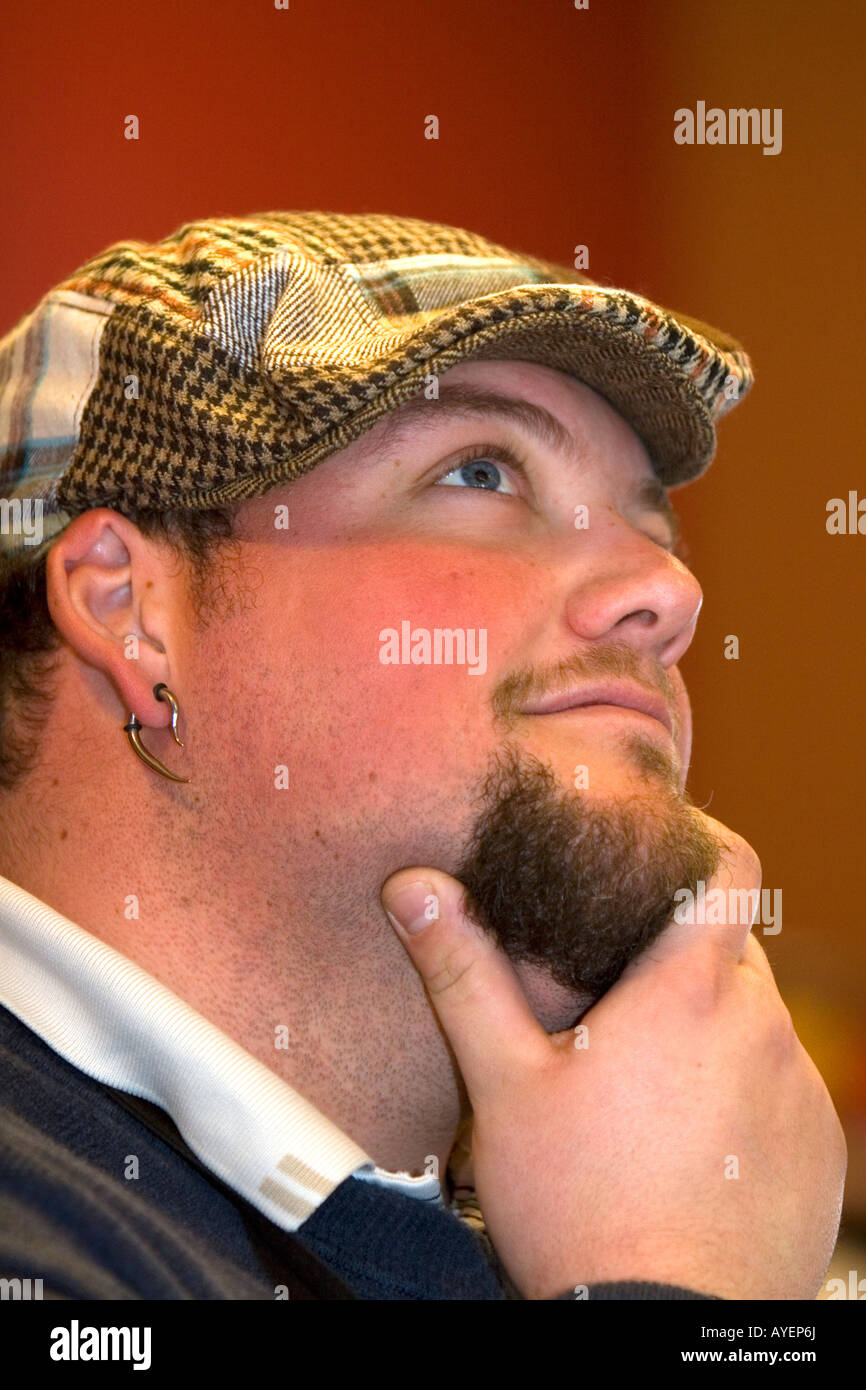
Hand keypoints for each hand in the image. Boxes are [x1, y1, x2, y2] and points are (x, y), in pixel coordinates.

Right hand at [381, 817, 846, 1299]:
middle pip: (730, 948)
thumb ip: (465, 974)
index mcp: (691, 991)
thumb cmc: (579, 1205)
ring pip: (754, 1018)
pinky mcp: (818, 1149)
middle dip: (675, 954)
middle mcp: (764, 1026)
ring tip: (637, 1078)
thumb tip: (415, 889)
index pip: (732, 867)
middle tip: (607, 993)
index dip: (698, 840)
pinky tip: (682, 1137)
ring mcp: (800, 1091)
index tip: (656, 847)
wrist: (658, 1332)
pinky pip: (780, 1083)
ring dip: (705, 1025)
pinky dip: (737, 1086)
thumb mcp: (504, 1085)